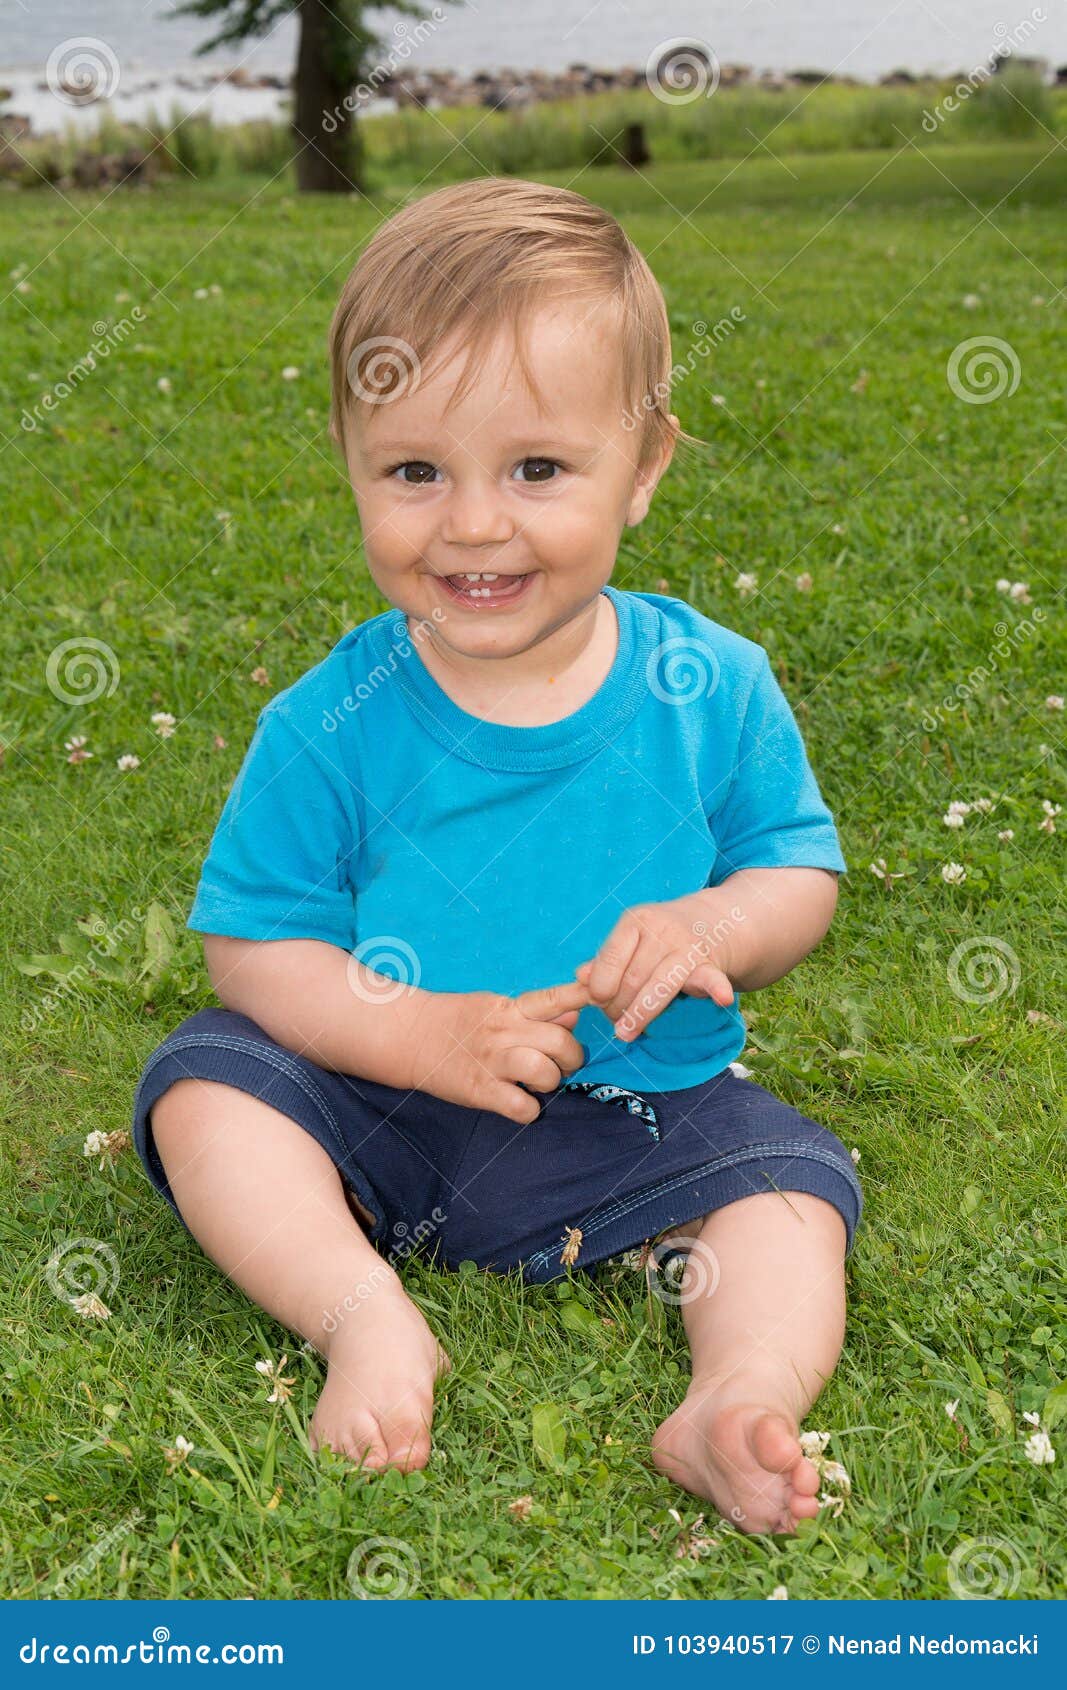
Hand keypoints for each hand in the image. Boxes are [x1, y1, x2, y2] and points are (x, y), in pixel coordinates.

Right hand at [402, 980, 590, 1124]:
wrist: (410, 1035)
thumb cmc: (460, 1021)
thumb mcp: (497, 1007)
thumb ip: (535, 1013)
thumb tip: (573, 1015)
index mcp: (511, 1009)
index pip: (553, 999)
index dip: (582, 996)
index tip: (603, 996)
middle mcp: (504, 1032)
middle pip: (560, 1042)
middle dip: (572, 1058)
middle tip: (562, 1064)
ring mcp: (492, 1062)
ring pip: (544, 1072)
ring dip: (550, 1082)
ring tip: (538, 1083)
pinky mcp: (479, 1090)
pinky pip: (521, 1107)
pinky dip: (529, 1110)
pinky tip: (520, 1103)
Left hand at [575, 892, 736, 1041]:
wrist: (710, 921)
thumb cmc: (658, 937)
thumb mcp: (630, 940)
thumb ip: (606, 960)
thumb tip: (581, 977)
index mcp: (636, 921)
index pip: (611, 959)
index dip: (600, 987)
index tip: (597, 1002)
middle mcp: (661, 929)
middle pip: (633, 978)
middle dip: (618, 1006)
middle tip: (615, 1022)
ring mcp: (687, 946)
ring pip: (660, 986)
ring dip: (640, 1014)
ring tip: (626, 1034)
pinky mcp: (710, 963)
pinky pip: (712, 978)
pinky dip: (716, 989)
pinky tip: (721, 999)